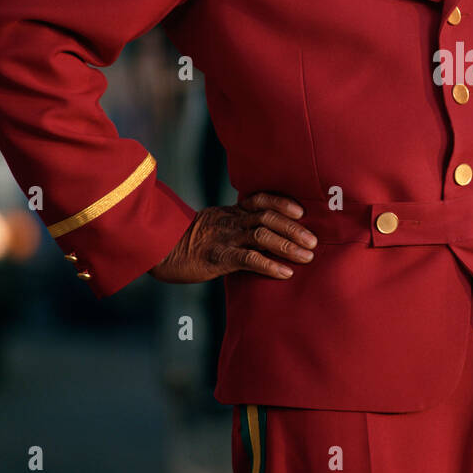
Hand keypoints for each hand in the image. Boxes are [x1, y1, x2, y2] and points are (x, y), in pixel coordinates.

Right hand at [149, 191, 315, 283]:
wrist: (158, 250)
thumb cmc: (186, 242)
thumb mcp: (212, 226)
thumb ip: (235, 227)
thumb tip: (261, 238)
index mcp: (230, 212)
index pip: (260, 200)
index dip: (282, 203)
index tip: (301, 211)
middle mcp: (231, 222)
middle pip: (268, 217)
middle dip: (293, 228)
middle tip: (314, 240)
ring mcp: (225, 238)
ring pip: (262, 236)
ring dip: (288, 245)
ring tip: (308, 256)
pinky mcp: (218, 258)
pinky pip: (248, 259)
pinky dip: (269, 265)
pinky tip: (285, 272)